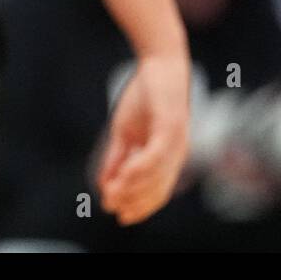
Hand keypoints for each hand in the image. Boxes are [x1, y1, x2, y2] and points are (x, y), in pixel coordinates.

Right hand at [97, 53, 190, 224]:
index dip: (137, 204)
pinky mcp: (172, 126)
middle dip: (134, 201)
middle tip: (113, 209)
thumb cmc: (145, 97)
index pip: (155, 189)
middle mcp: (177, 153)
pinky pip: (157, 154)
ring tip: (112, 195)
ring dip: (133, 188)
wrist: (159, 65)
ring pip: (157, 175)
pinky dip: (140, 167)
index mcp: (167, 156)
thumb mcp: (125, 131)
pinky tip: (123, 174)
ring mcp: (177, 141)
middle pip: (158, 187)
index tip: (116, 214)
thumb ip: (117, 158)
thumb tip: (103, 183)